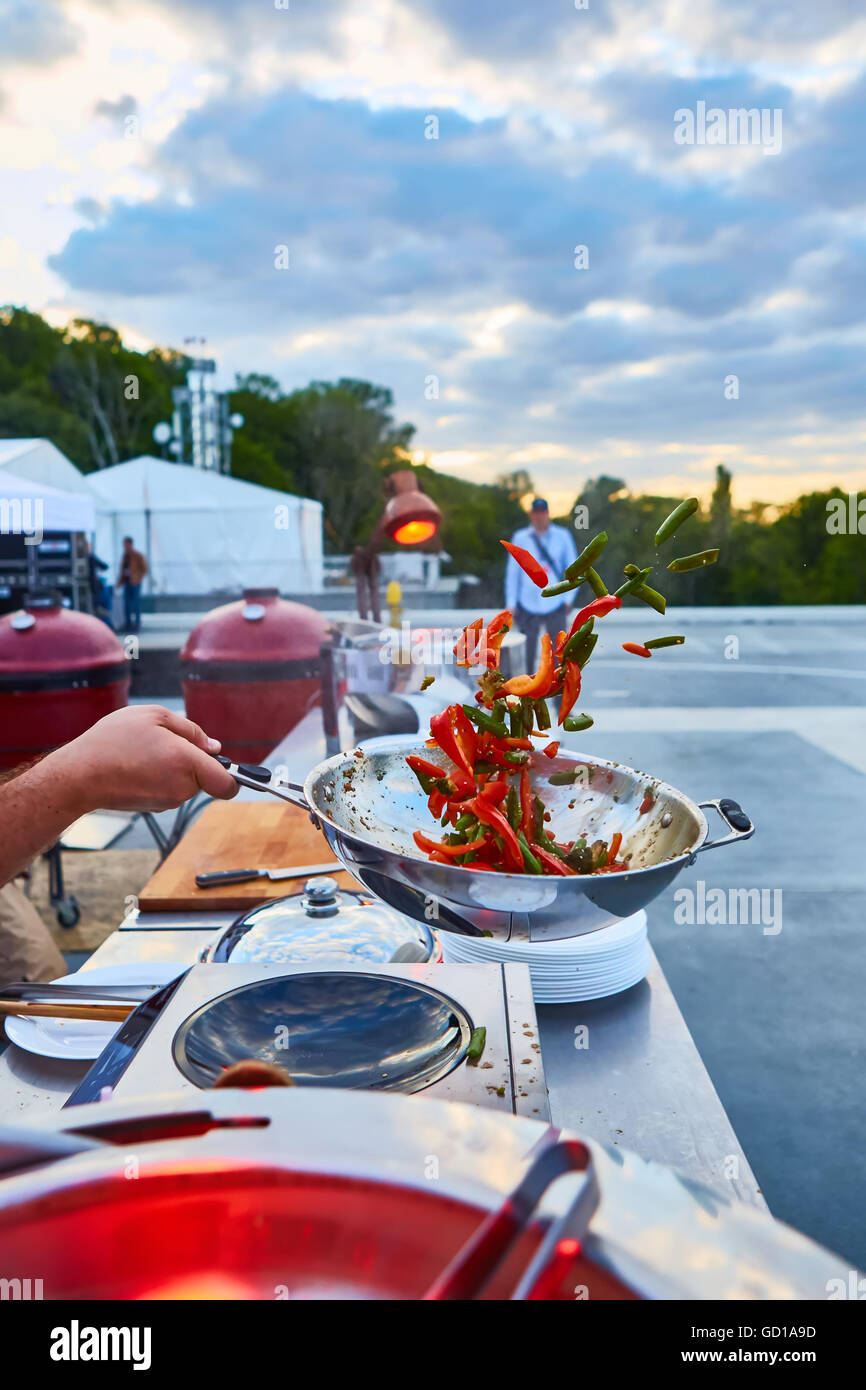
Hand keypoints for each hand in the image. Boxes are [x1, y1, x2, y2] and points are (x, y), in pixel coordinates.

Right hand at [50, 705, 238, 812]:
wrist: (79, 774)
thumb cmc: (113, 741)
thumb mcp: (155, 716)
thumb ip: (192, 730)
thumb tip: (214, 746)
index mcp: (188, 763)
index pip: (228, 784)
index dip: (233, 775)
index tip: (226, 764)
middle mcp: (181, 788)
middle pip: (204, 777)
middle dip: (193, 761)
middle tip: (164, 743)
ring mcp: (166, 801)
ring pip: (185, 783)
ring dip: (173, 768)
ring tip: (144, 752)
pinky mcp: (152, 807)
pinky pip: (167, 789)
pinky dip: (159, 777)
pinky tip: (137, 766)